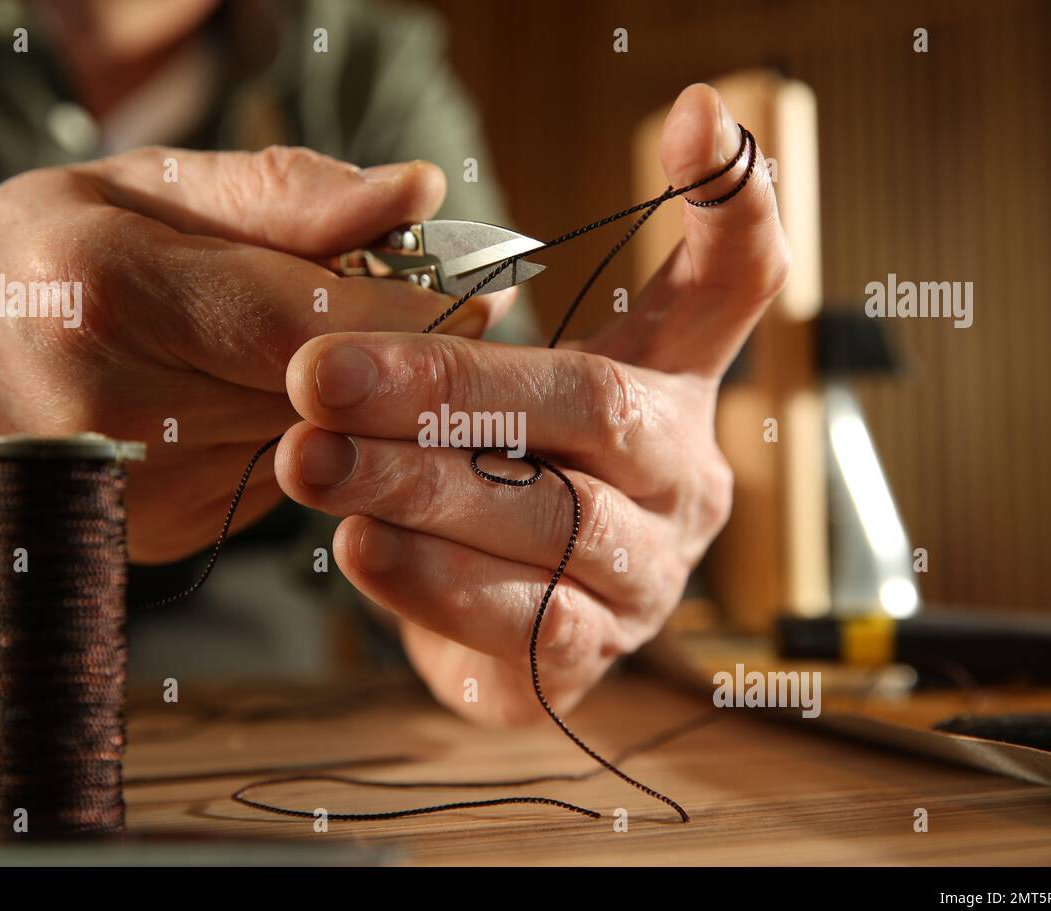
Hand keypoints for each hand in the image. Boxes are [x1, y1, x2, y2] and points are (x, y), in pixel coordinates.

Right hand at [0, 145, 508, 644]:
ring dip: (370, 400)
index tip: (488, 290)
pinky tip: (285, 398)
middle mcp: (125, 410)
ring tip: (362, 343)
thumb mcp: (135, 187)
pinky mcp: (172, 536)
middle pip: (331, 396)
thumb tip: (422, 192)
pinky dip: (315, 435)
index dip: (415, 314)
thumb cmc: (27, 259)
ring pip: (326, 445)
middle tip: (463, 312)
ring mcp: (148, 492)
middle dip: (410, 359)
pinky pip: (290, 479)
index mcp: (108, 296)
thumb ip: (283, 194)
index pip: (307, 323)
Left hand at [275, 84, 789, 724]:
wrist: (450, 604)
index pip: (734, 279)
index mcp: (664, 381)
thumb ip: (423, 279)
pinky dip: (435, 587)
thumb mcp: (455, 360)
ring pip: (553, 526)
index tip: (702, 111)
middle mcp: (678, 473)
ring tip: (315, 464)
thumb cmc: (462, 454)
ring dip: (424, 491)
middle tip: (320, 375)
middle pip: (595, 408)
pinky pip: (524, 628)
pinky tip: (364, 549)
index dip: (731, 200)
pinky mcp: (589, 661)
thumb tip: (400, 188)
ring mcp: (647, 575)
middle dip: (449, 389)